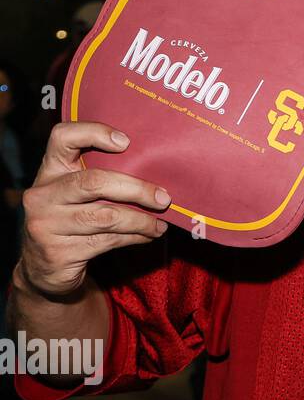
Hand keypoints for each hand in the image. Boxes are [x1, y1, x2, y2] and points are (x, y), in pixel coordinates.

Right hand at [19, 122, 169, 298]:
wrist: (42, 267)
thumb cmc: (71, 218)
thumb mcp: (76, 193)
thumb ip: (100, 176)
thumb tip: (155, 169)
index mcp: (50, 169)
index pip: (62, 137)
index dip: (94, 133)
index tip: (126, 142)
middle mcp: (43, 194)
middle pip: (95, 182)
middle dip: (137, 189)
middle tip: (164, 198)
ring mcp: (46, 224)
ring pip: (106, 217)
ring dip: (142, 220)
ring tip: (160, 224)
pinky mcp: (58, 251)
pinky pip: (107, 240)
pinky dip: (134, 237)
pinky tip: (148, 235)